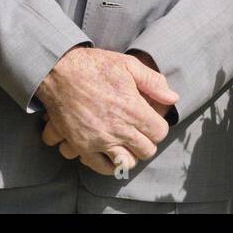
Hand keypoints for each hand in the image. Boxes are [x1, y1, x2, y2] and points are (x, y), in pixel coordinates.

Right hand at [36, 47, 176, 174]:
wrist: (58, 72)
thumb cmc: (95, 66)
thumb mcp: (128, 65)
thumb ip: (153, 82)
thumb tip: (173, 97)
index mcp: (132, 109)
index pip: (159, 132)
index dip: (158, 127)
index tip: (151, 120)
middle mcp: (118, 128)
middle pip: (146, 151)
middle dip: (146, 142)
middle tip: (139, 131)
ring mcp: (99, 140)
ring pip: (126, 163)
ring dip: (129, 155)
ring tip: (125, 143)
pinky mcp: (81, 146)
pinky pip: (101, 167)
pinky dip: (108, 163)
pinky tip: (109, 151)